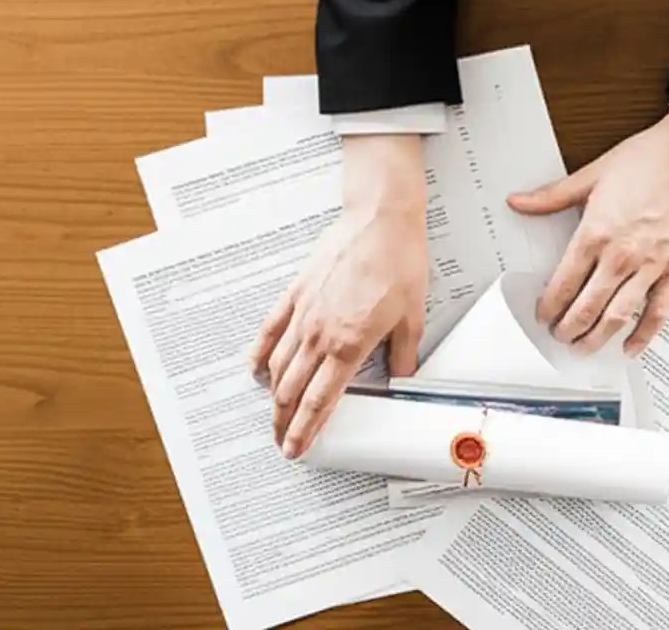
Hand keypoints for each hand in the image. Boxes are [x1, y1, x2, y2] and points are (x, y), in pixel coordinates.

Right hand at [248, 134, 428, 458]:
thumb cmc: (398, 262)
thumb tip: (403, 380)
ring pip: (278, 365)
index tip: (297, 448)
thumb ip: (404, 355)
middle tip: (281, 441)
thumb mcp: (412, 317)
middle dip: (284, 421)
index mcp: (349, 345)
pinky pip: (270, 329)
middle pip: (293, 390)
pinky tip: (256, 368)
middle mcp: (320, 333)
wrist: (379, 220)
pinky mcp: (296, 293)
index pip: (321, 401)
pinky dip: (260, 352)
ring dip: (273, 395)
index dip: (306, 430)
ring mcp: (304, 313)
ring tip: (273, 414)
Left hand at [507, 109, 668, 355]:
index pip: (563, 283)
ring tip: (584, 348)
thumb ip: (552, 196)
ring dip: (598, 337)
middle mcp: (621, 254)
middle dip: (568, 328)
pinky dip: (645, 334)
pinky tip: (631, 347)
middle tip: (560, 336)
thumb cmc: (647, 159)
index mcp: (595, 232)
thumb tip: (519, 202)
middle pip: (586, 306)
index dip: (549, 306)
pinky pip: (659, 311)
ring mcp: (650, 265)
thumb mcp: (591, 174)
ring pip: (618, 315)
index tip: (543, 315)